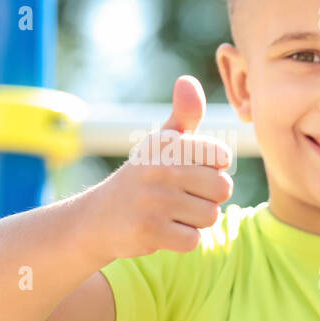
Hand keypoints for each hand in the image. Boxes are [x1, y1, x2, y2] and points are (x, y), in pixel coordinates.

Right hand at [87, 75, 234, 261]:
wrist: (97, 219)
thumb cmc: (142, 179)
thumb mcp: (160, 144)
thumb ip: (184, 116)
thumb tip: (189, 80)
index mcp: (165, 144)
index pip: (221, 158)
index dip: (210, 171)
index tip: (185, 173)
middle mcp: (158, 168)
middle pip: (222, 189)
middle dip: (207, 199)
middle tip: (178, 198)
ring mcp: (153, 200)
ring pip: (211, 216)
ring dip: (195, 221)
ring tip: (168, 213)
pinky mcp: (150, 231)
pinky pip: (194, 240)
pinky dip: (182, 240)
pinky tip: (162, 230)